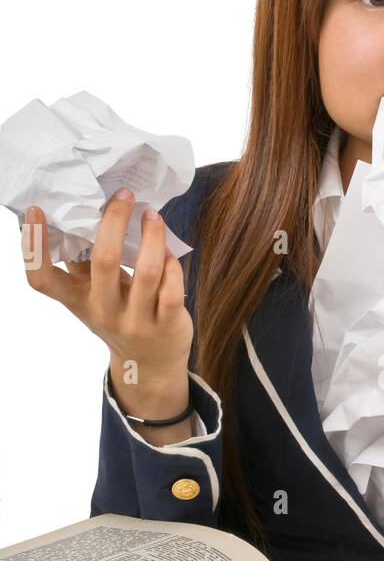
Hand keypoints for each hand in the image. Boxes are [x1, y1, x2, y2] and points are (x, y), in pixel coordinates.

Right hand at [21, 191, 193, 383]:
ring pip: (147, 271)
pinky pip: (172, 287)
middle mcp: (103, 311)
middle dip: (115, 220)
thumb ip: (82, 264)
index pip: (43, 279)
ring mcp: (136, 320)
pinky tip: (168, 252)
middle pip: (105, 261)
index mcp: (77, 301)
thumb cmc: (117, 316)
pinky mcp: (167, 324)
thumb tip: (77, 215)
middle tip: (124, 196)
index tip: (36, 210)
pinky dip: (172, 263)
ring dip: (152, 236)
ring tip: (152, 215)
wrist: (149, 364)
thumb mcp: (92, 296)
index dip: (33, 247)